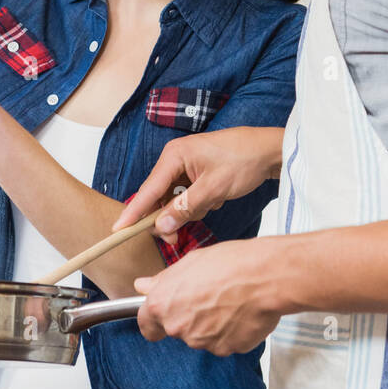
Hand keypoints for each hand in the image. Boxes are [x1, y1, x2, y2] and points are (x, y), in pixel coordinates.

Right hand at [111, 126, 283, 237]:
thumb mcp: (213, 189)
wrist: (269, 151)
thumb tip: (162, 226)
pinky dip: (199, 204)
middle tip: (177, 237)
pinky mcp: (196, 173)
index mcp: (174, 156)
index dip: (133, 212)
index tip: (118, 229)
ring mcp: (186, 166)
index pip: (148, 190)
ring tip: (213, 202)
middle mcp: (175, 159)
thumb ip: (185, 208)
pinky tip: (216, 198)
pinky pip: (187, 196)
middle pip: (159, 198)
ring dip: (189, 210)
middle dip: (170, 217)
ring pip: (174, 200)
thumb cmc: (243, 161)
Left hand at [132, 238, 282, 354]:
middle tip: (209, 295)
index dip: (154, 321)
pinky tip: (241, 312)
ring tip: (230, 300)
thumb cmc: (229, 263)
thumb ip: (164, 280)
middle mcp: (179, 327)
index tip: (161, 318)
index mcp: (163, 304)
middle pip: (177, 328)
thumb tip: (144, 286)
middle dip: (189, 316)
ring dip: (211, 324)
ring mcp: (203, 341)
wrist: (265, 277)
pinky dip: (231, 331)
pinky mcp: (227, 349)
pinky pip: (224, 342)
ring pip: (202, 336)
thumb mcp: (190, 262)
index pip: (147, 325)